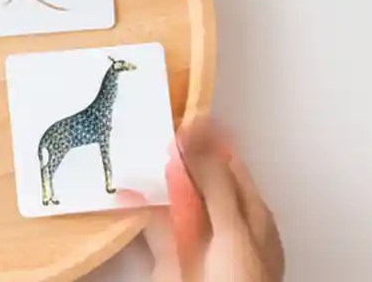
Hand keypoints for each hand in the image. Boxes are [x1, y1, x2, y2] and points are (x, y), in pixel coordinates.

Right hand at [122, 117, 284, 281]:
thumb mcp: (233, 230)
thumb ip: (215, 185)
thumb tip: (199, 138)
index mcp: (250, 214)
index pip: (228, 164)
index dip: (207, 139)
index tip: (180, 111)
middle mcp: (223, 224)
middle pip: (197, 179)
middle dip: (174, 155)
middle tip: (149, 124)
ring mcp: (195, 242)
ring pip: (171, 200)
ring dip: (152, 179)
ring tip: (131, 150)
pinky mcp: (168, 260)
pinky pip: (150, 226)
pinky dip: (136, 207)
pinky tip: (121, 191)